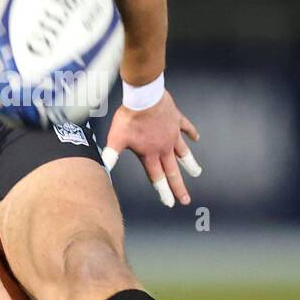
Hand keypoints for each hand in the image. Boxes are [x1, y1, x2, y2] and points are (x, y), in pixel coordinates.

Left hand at [101, 92, 201, 207]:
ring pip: (184, 153)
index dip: (164, 192)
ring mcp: (172, 134)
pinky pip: (187, 128)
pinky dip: (192, 133)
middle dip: (179, 187)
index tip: (171, 203)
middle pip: (173, 171)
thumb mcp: (117, 138)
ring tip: (196, 172)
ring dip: (189, 164)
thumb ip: (110, 155)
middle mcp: (164, 147)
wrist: (144, 96)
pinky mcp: (176, 120)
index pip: (157, 178)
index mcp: (150, 154)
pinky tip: (196, 138)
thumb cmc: (130, 117)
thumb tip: (102, 169)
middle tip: (186, 199)